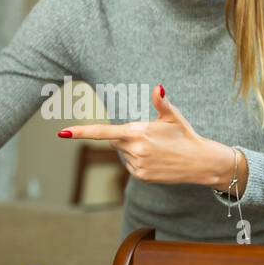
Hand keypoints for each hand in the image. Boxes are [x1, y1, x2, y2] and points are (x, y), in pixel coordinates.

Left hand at [60, 85, 243, 190]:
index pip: (103, 132)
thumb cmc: (186, 135)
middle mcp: (134, 150)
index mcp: (138, 132)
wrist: (200, 162)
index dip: (82, 132)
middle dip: (126, 137)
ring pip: (123, 154)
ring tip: (156, 149)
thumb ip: (161, 102)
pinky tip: (156, 159)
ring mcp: (137, 165)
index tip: (63, 133)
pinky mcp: (141, 176)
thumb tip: (157, 88)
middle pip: (115, 141)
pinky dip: (138, 161)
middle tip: (150, 136)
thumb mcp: (173, 117)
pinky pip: (130, 166)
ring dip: (132, 150)